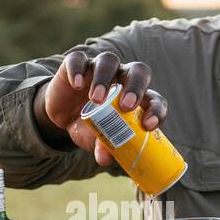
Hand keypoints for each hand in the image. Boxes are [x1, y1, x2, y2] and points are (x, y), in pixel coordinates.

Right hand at [33, 49, 168, 165]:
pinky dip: (78, 70)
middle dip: (135, 87)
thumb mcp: (96, 140)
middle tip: (127, 106)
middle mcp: (122, 78)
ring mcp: (100, 68)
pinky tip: (77, 84)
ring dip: (105, 79)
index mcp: (136, 98)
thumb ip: (103, 146)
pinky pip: (78, 60)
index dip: (156, 110)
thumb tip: (104, 158)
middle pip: (138, 71)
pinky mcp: (77, 65)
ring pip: (109, 62)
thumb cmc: (90, 127)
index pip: (154, 99)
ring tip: (96, 100)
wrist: (63, 117)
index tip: (148, 125)